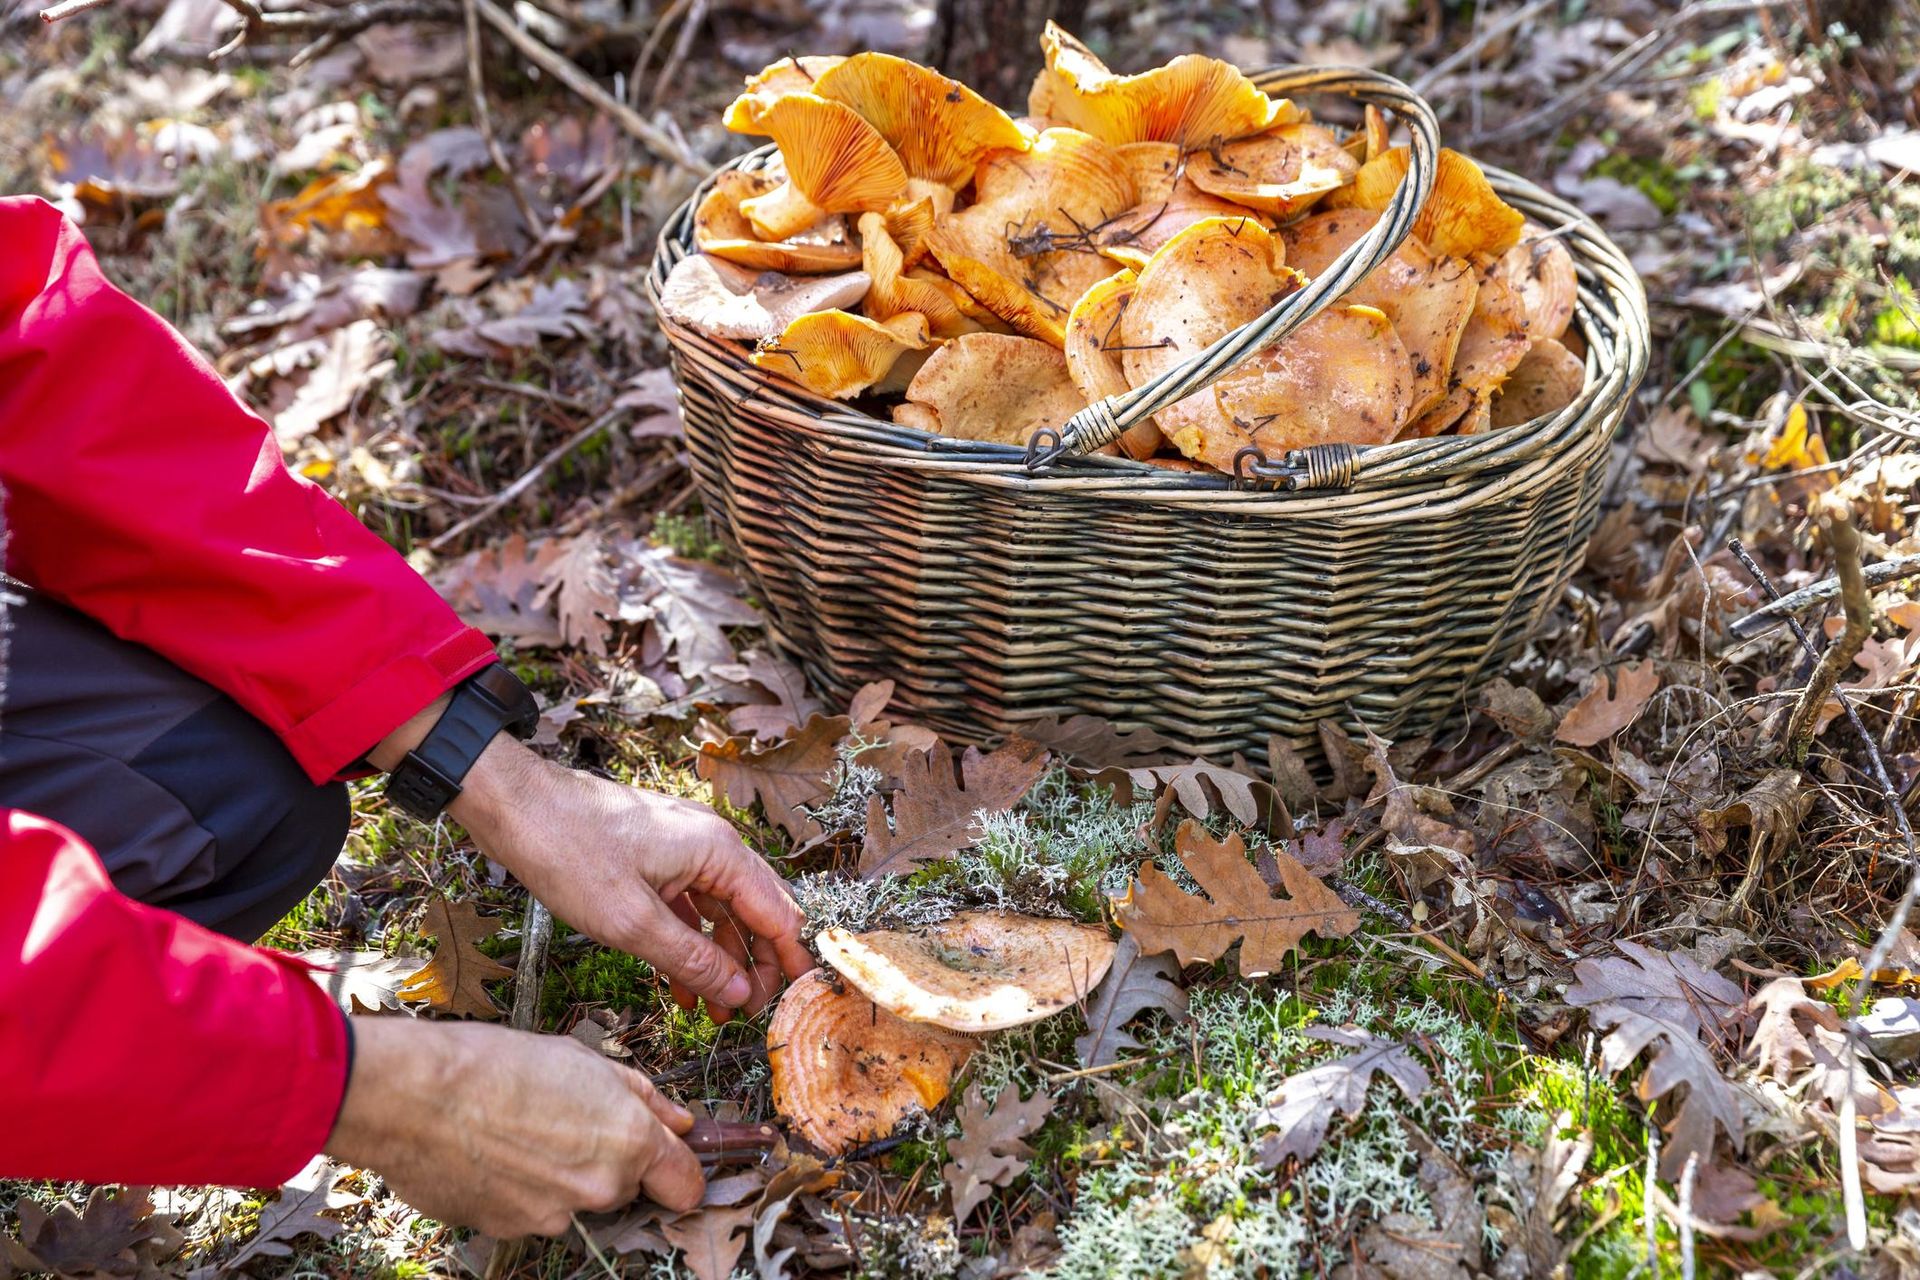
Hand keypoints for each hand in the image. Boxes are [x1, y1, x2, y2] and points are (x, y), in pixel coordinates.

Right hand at [326, 1016, 701, 1235]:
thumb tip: (678, 1121)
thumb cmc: (497, 1065)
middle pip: (624, 1188)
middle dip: (608, 1161)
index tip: (669, 1163)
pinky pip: (530, 1210)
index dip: (678, 1172)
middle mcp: (598, 1188)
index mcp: (629, 1141)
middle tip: (567, 1120)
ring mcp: (552, 1216)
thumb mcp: (583, 1060)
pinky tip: (493, 1152)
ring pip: (574, 1201)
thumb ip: (642, 1097)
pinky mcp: (509, 1231)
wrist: (416, 1096)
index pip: (686, 1185)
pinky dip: (519, 1190)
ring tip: (519, 1131)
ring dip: (559, 1176)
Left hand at [447, 737, 814, 1022]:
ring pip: (721, 913)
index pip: (777, 914)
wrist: (514, 806)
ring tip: (715, 1012)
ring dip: (721, 961)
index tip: (791, 1003)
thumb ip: (691, 959)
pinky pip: (690, 905)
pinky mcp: (656, 857)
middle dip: (756, 967)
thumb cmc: (567, 851)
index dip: (788, 962)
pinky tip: (683, 984)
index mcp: (718, 852)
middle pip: (756, 913)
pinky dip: (691, 944)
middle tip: (749, 1015)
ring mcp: (683, 849)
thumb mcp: (631, 922)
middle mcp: (711, 845)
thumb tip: (740, 991)